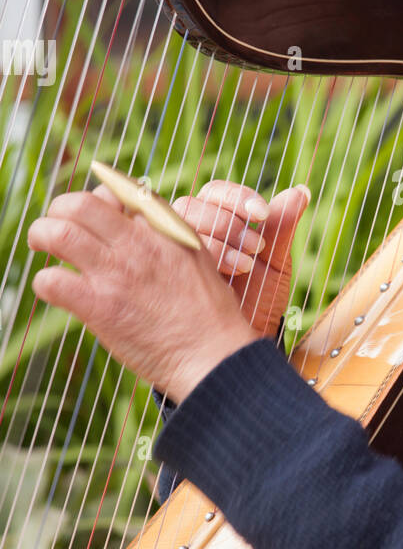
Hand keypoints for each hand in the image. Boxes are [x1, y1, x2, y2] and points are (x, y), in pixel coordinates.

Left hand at [28, 185, 264, 403]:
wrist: (214, 356)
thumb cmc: (208, 313)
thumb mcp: (196, 256)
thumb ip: (165, 235)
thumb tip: (134, 222)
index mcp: (163, 228)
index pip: (115, 192)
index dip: (98, 202)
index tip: (94, 220)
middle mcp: (138, 244)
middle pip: (78, 204)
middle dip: (57, 210)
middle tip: (54, 227)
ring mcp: (118, 275)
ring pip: (58, 233)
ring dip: (42, 236)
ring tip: (42, 247)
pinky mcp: (101, 308)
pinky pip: (53, 281)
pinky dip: (44, 282)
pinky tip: (55, 290)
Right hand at [169, 181, 309, 337]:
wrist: (245, 342)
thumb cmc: (260, 300)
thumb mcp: (275, 264)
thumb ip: (282, 228)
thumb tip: (301, 191)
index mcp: (217, 218)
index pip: (216, 191)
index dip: (237, 197)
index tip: (262, 214)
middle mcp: (190, 230)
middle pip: (192, 206)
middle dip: (226, 224)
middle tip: (256, 248)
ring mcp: (172, 252)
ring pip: (176, 228)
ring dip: (213, 243)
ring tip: (244, 267)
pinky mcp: (161, 273)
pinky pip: (163, 256)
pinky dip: (190, 262)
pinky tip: (217, 279)